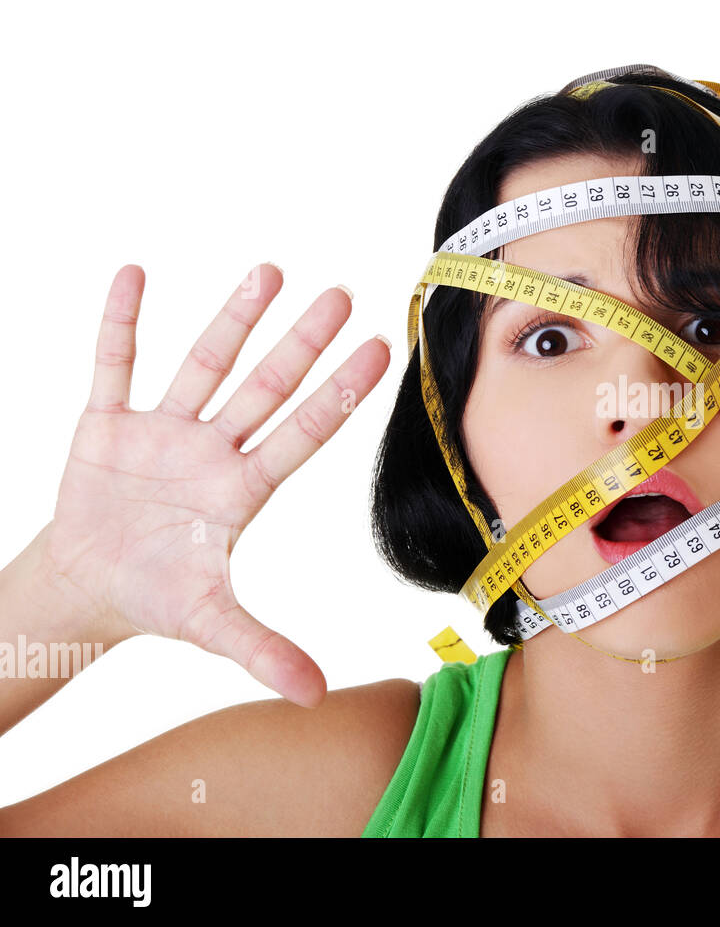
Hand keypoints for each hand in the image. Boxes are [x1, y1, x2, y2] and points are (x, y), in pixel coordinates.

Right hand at [39, 263, 389, 706]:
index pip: (304, 433)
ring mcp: (164, 430)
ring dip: (234, 318)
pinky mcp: (107, 423)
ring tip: (270, 269)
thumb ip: (263, 649)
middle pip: (267, 387)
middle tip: (343, 293)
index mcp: (244, 489)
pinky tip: (134, 275)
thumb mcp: (211, 624)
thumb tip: (315, 697)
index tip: (382, 350)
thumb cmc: (158, 597)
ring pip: (206, 363)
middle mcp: (214, 449)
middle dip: (302, 342)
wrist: (90, 588)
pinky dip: (120, 323)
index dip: (340, 394)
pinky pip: (115, 363)